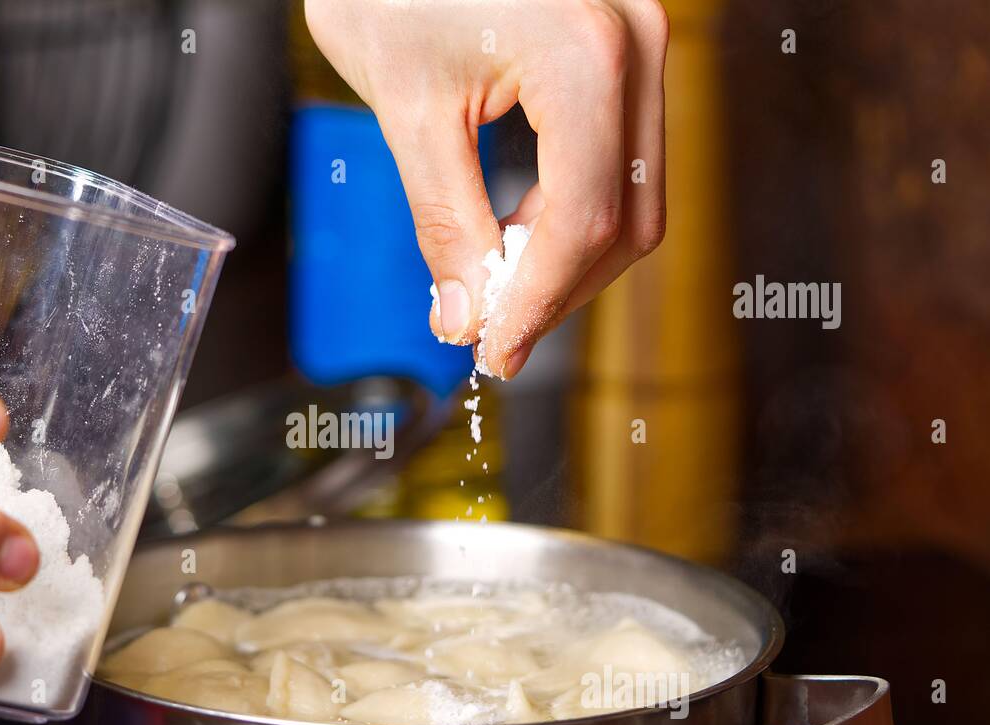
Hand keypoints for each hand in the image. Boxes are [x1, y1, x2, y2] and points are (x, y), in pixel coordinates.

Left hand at [306, 0, 668, 376]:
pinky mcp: (629, 49)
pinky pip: (625, 160)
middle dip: (559, 290)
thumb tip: (464, 320)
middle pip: (629, 218)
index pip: (584, 221)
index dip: (539, 305)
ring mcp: (644, 41)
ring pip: (638, 196)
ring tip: (494, 284)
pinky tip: (518, 234)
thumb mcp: (408, 113)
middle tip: (492, 333)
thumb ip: (445, 223)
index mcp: (584, 56)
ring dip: (569, 258)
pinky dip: (575, 212)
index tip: (495, 353)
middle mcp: (638, 44)